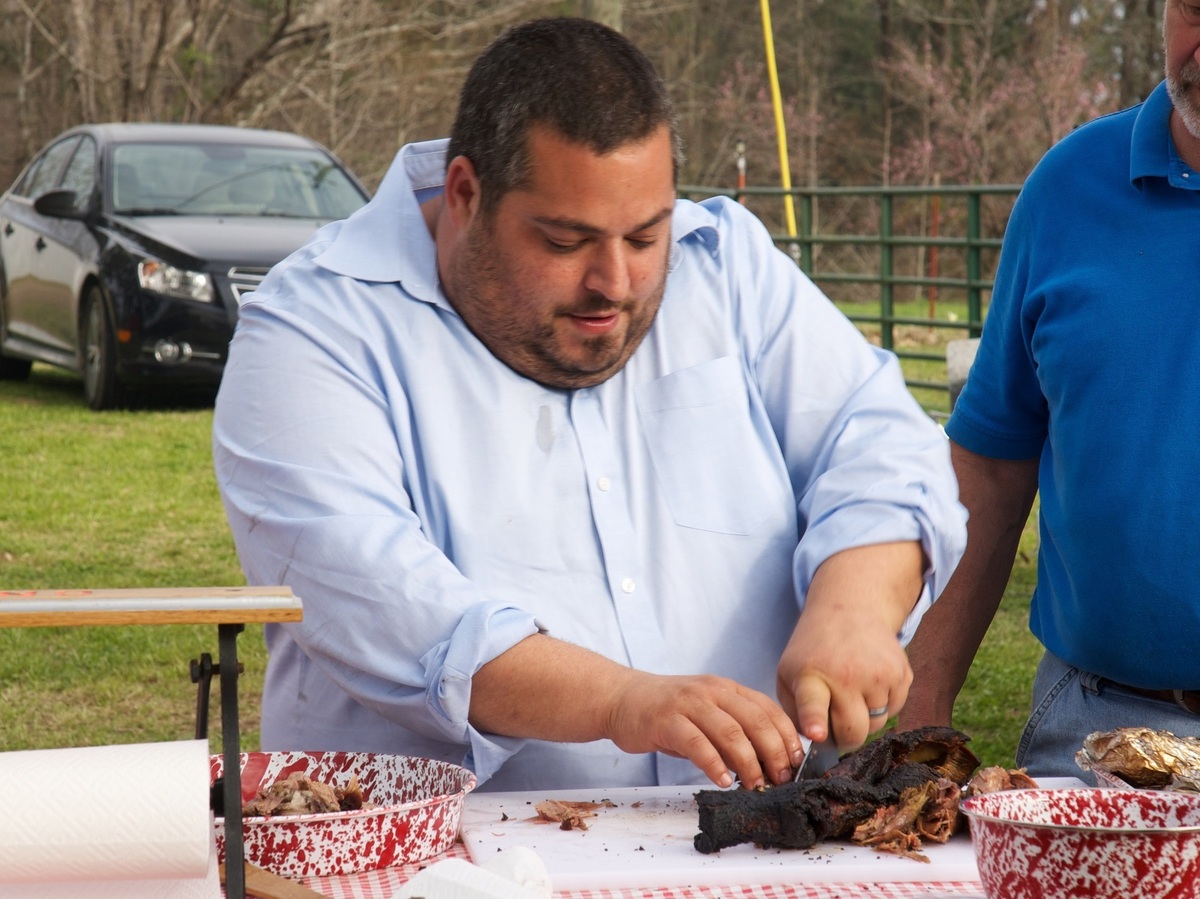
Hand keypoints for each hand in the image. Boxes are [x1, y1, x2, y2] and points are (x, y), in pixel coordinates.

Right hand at [603, 670, 803, 788]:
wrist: (621, 697)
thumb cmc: (667, 712)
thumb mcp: (705, 713)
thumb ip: (732, 732)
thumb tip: (765, 764)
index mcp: (726, 688)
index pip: (767, 708)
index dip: (786, 736)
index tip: (796, 763)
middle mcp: (711, 691)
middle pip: (755, 721)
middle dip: (774, 753)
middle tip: (780, 779)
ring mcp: (688, 703)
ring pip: (730, 732)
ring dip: (748, 763)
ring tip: (755, 785)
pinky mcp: (666, 720)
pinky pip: (697, 743)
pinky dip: (714, 764)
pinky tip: (722, 781)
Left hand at [776, 542, 922, 750]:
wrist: (850, 609)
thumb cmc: (813, 650)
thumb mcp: (789, 673)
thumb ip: (795, 712)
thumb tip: (813, 746)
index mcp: (810, 674)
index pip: (813, 703)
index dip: (816, 721)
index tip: (817, 733)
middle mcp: (847, 674)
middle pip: (853, 732)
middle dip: (844, 738)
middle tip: (834, 723)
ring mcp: (879, 674)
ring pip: (876, 726)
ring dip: (863, 719)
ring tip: (851, 693)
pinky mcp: (902, 674)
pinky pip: (893, 711)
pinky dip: (881, 705)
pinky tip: (868, 682)